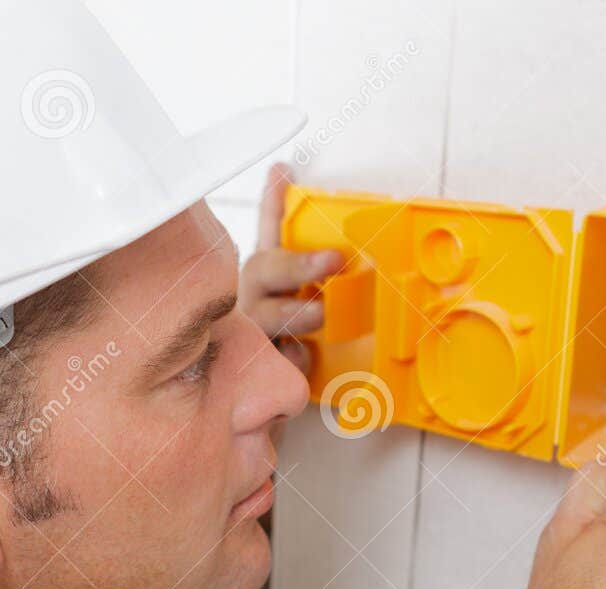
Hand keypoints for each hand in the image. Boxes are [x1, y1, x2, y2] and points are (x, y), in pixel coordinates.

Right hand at [237, 163, 341, 375]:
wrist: (271, 402)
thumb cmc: (295, 345)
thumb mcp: (311, 304)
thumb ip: (326, 274)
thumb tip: (354, 240)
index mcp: (268, 277)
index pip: (268, 230)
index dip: (272, 199)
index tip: (283, 170)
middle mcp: (254, 298)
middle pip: (264, 269)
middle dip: (299, 263)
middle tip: (333, 261)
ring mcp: (251, 331)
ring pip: (267, 315)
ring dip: (298, 312)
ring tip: (321, 314)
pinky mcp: (255, 369)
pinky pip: (275, 359)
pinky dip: (292, 357)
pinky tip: (303, 356)